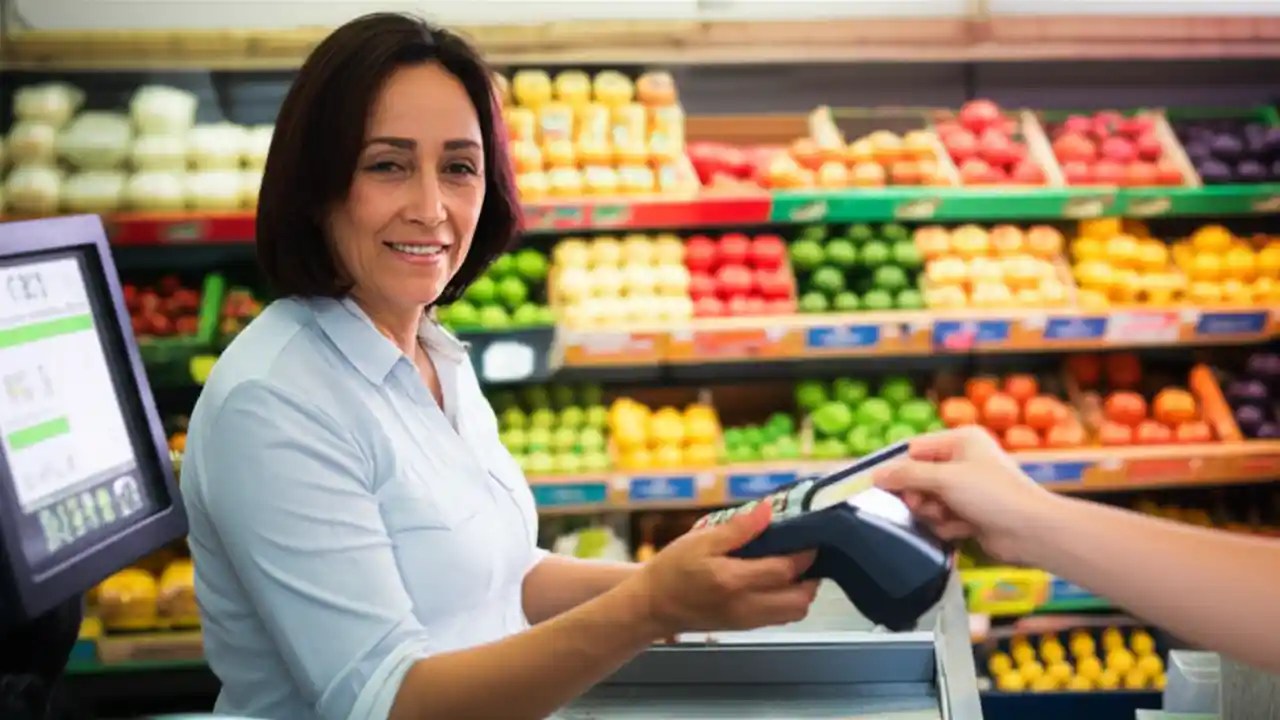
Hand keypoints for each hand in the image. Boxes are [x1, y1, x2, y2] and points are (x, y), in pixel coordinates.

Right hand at [627, 502, 818, 636]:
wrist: (652, 605)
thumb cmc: (672, 569)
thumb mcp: (700, 540)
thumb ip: (737, 528)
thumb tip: (768, 511)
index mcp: (734, 581)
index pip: (786, 569)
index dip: (804, 552)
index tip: (809, 534)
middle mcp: (746, 606)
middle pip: (800, 599)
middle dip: (810, 575)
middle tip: (804, 552)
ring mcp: (747, 620)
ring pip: (794, 612)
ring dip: (801, 589)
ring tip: (792, 565)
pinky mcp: (745, 626)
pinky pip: (779, 616)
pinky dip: (787, 599)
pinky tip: (775, 580)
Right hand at [873, 426, 1060, 563]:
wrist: (1031, 531)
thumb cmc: (992, 494)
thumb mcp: (945, 479)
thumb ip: (907, 476)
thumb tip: (875, 475)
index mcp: (960, 441)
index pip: (915, 449)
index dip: (899, 468)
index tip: (883, 486)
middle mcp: (962, 461)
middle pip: (918, 478)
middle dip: (919, 495)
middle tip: (923, 504)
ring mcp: (966, 489)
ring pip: (927, 501)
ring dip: (933, 513)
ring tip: (949, 517)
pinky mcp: (969, 514)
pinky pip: (941, 518)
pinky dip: (947, 525)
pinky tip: (963, 528)